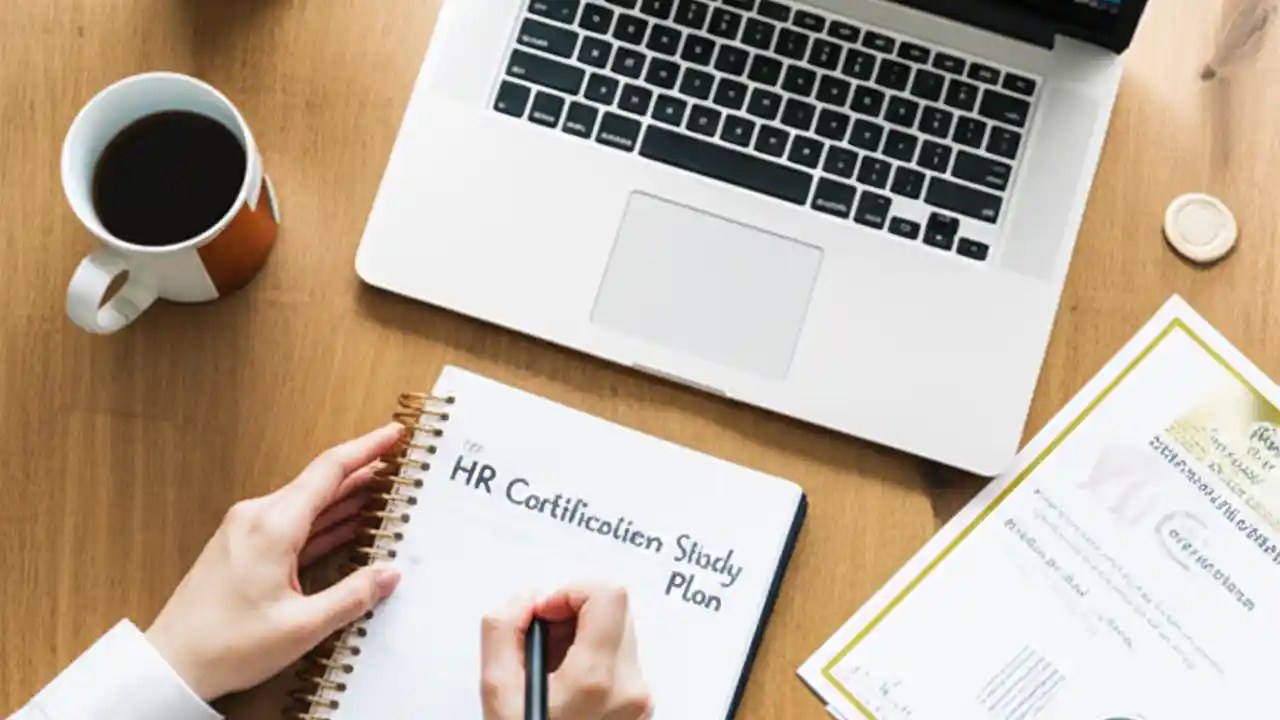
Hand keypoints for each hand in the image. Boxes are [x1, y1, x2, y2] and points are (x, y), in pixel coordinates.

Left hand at [145, 423, 406, 700]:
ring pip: (306, 503)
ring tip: (382, 495)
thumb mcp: (302, 626)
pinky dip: (322, 521)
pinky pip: (291, 522)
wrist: (171, 663)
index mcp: (273, 525)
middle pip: (320, 483)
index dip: (367, 448)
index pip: (329, 470)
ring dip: (344, 499)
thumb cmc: (227, 645)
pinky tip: (345, 526)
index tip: (394, 433)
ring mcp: (247, 529)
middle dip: (362, 474)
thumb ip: (352, 596)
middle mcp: (258, 517)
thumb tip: (388, 574)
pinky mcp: (242, 546)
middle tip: (400, 468)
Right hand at [480, 585, 652, 719]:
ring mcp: (640, 699)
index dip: (569, 591)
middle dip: (573, 612)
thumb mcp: (497, 692)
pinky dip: (593, 657)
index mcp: (597, 680)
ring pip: (619, 632)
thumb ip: (504, 629)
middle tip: (542, 640)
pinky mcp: (641, 707)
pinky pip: (622, 659)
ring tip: (551, 668)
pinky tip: (566, 685)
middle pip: (615, 609)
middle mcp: (630, 688)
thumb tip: (526, 600)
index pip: (607, 595)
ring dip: (582, 635)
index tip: (543, 613)